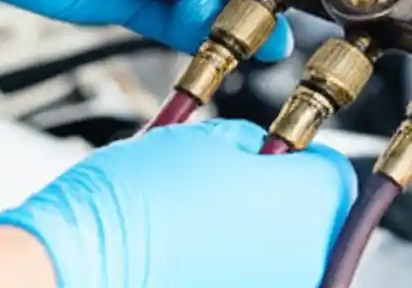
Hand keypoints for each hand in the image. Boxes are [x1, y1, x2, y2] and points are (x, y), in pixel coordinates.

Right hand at [0, 120, 356, 286]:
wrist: (77, 265)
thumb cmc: (134, 202)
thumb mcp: (204, 139)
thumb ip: (250, 142)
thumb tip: (261, 151)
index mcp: (314, 203)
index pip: (334, 169)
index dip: (298, 155)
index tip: (272, 154)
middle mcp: (311, 257)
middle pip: (314, 217)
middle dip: (278, 197)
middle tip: (230, 184)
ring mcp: (279, 287)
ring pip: (285, 255)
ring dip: (258, 236)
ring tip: (203, 221)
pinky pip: (253, 276)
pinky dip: (234, 266)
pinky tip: (194, 253)